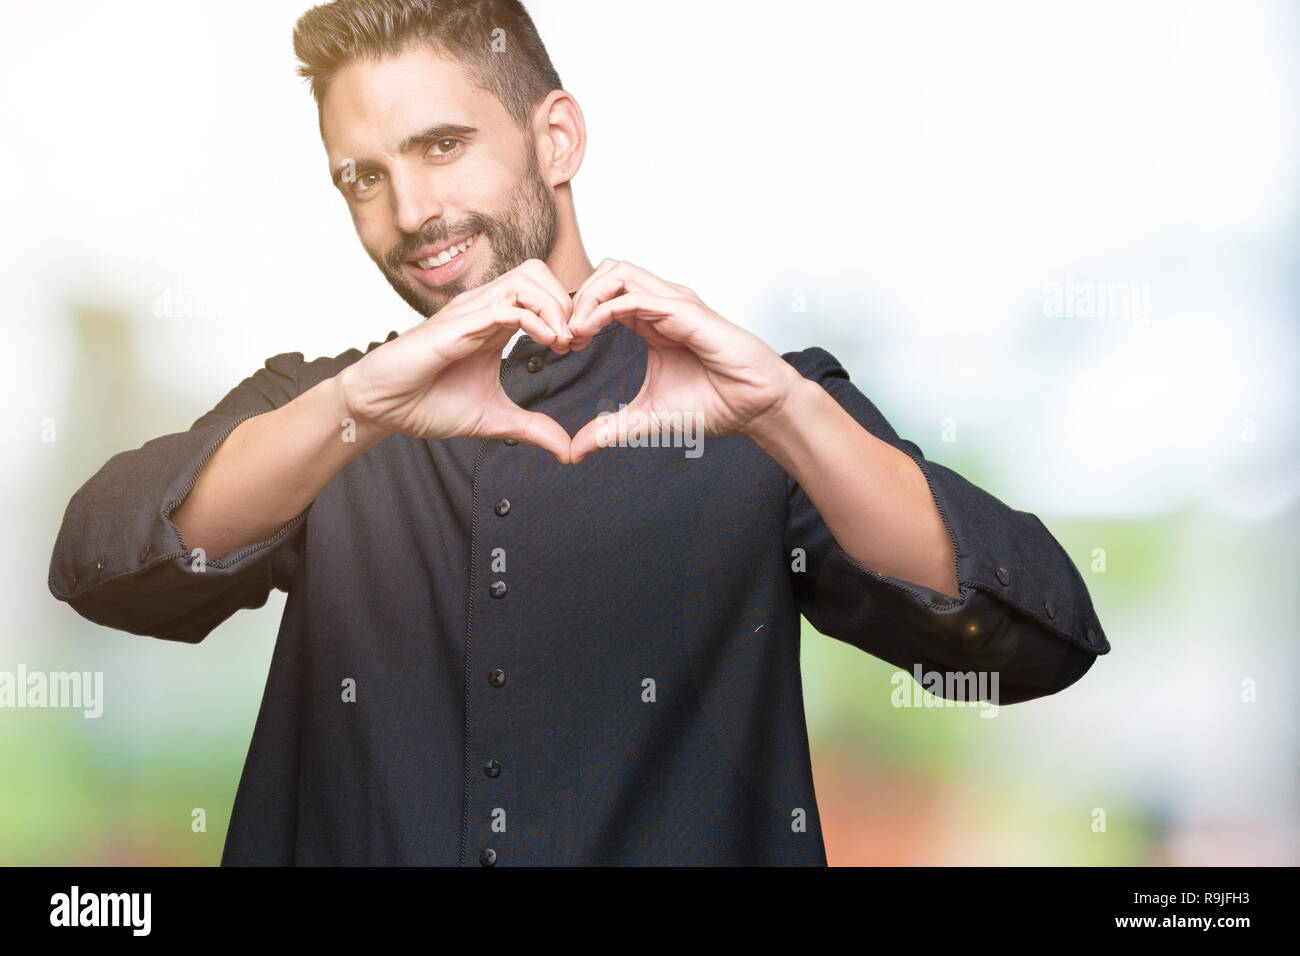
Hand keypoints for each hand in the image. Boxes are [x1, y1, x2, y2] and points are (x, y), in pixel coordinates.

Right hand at [336, 259, 575, 462]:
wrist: (382, 407)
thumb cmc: (426, 403)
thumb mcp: (493, 419)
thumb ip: (532, 428)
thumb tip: (567, 450)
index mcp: (494, 323)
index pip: (541, 292)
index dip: (567, 313)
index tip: (577, 347)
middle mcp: (483, 309)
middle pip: (538, 272)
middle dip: (566, 302)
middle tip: (576, 340)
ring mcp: (469, 313)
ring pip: (525, 279)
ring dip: (554, 307)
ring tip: (562, 342)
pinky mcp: (456, 325)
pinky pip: (504, 306)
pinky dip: (534, 320)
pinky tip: (547, 344)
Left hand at [566, 259, 804, 462]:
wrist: (756, 407)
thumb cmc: (716, 403)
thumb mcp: (648, 418)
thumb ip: (610, 428)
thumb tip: (574, 450)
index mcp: (652, 321)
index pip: (605, 295)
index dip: (578, 313)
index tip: (564, 346)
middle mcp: (662, 304)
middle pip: (606, 271)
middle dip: (577, 297)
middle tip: (564, 335)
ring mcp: (674, 304)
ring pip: (618, 272)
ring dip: (587, 298)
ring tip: (574, 332)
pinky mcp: (686, 313)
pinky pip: (635, 297)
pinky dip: (605, 309)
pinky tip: (589, 332)